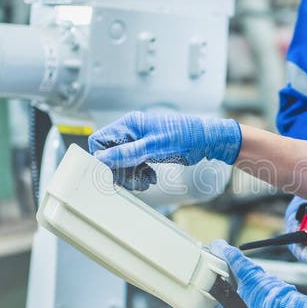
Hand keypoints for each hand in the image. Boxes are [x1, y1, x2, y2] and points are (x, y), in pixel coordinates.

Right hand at [89, 112, 240, 190]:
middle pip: (111, 154)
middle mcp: (132, 132)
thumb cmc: (183, 136)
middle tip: (132, 183)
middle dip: (120, 171)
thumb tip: (102, 159)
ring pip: (123, 162)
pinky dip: (140, 174)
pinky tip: (150, 179)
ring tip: (144, 183)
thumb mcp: (153, 147)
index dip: (102, 158)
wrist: (206, 140)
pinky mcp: (147, 151)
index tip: (110, 173)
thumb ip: (126, 153)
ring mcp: (140, 141)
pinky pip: (135, 164)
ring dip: (131, 175)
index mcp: (129, 124)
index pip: (100, 140)